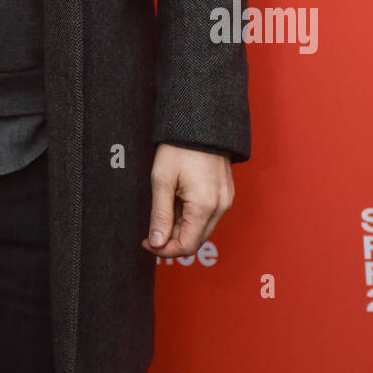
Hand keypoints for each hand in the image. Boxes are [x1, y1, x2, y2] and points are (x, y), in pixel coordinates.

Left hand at [142, 143, 232, 257]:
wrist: (200, 122)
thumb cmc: (178, 148)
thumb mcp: (162, 181)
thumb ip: (160, 215)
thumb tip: (156, 243)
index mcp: (205, 206)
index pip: (187, 246)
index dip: (164, 250)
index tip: (146, 242)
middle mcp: (220, 207)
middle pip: (195, 240)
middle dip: (172, 239)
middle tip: (151, 228)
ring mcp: (225, 200)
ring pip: (201, 228)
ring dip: (181, 226)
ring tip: (165, 203)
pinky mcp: (225, 192)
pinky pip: (208, 214)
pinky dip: (191, 215)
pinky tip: (178, 198)